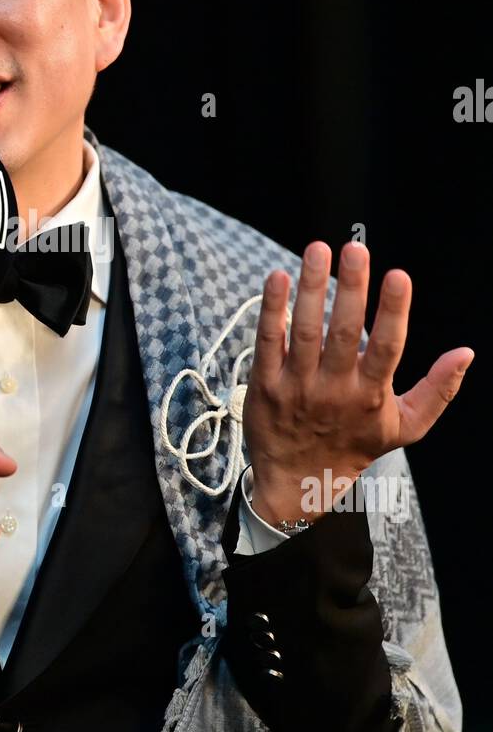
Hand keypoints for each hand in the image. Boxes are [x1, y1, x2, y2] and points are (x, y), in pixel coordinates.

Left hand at [242, 241, 473, 526]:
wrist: (297, 482)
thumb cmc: (353, 447)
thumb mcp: (405, 428)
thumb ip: (438, 391)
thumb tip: (466, 353)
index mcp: (371, 395)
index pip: (387, 348)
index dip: (393, 312)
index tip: (398, 275)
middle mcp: (334, 389)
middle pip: (344, 332)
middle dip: (351, 287)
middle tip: (355, 248)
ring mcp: (297, 386)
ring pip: (305, 331)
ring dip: (311, 288)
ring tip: (317, 250)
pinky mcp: (264, 384)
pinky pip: (268, 342)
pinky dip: (272, 310)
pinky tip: (278, 278)